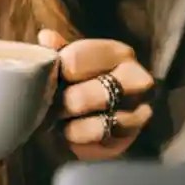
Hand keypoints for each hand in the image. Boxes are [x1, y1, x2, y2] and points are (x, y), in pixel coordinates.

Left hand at [39, 30, 154, 161]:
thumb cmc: (80, 80)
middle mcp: (137, 82)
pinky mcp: (129, 141)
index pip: (73, 62)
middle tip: (51, 107)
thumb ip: (57, 51)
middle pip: (84, 98)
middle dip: (62, 105)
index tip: (50, 79)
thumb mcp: (70, 61)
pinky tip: (71, 138)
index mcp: (119, 54)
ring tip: (61, 124)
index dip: (55, 74)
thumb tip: (46, 37)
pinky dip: (79, 146)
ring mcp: (138, 114)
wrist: (102, 112)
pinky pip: (98, 148)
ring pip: (97, 127)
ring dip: (71, 129)